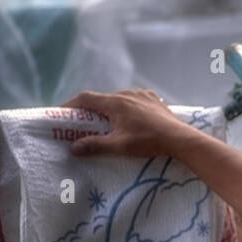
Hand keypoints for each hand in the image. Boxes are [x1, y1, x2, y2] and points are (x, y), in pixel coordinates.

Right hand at [59, 89, 187, 159]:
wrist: (179, 138)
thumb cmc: (148, 141)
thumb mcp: (119, 145)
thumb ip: (95, 145)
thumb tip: (73, 148)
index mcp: (115, 102)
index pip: (86, 98)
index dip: (71, 104)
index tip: (62, 113)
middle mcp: (127, 93)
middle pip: (103, 99)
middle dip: (91, 109)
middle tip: (84, 122)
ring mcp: (142, 94)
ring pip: (119, 99)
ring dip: (111, 109)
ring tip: (109, 123)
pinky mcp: (154, 99)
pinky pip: (135, 100)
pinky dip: (127, 108)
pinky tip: (131, 119)